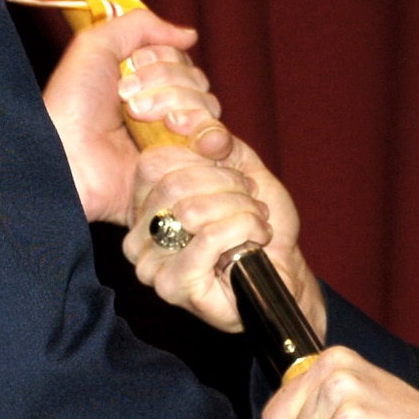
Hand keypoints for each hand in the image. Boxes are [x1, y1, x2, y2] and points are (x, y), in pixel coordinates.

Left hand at [41, 12, 230, 223]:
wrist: (67, 159)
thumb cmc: (72, 107)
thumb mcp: (95, 47)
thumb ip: (141, 25)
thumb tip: (189, 35)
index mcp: (145, 85)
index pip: (183, 62)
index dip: (162, 62)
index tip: (129, 73)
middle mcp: (164, 112)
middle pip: (200, 84)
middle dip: (167, 85)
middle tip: (131, 104)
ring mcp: (175, 143)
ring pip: (209, 110)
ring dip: (178, 108)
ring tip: (146, 123)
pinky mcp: (184, 169)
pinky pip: (217, 144)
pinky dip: (201, 134)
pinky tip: (174, 136)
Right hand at [125, 134, 326, 335]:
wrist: (282, 272)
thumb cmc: (256, 224)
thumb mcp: (241, 169)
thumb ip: (219, 142)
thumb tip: (205, 133)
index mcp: (143, 204)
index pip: (154, 161)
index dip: (202, 157)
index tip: (234, 172)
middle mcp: (136, 234)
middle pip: (174, 183)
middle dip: (228, 185)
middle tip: (251, 199)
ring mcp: (149, 264)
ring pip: (193, 210)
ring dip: (241, 209)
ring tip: (256, 221)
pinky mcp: (172, 286)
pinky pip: (210, 238)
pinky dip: (244, 229)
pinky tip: (256, 239)